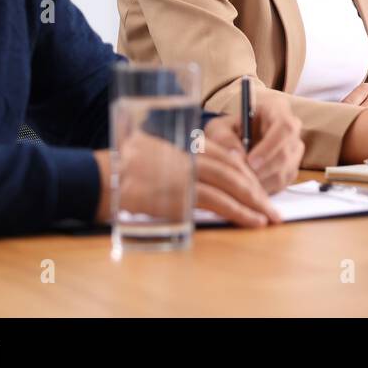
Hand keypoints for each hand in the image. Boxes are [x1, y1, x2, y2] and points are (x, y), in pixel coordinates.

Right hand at [93, 123, 283, 228]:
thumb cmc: (118, 169)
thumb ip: (176, 161)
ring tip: (270, 217)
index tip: (258, 186)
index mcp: (184, 145)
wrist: (96, 178)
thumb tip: (194, 174)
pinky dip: (239, 212)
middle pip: (234, 170)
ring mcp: (186, 174)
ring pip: (231, 185)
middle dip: (257, 189)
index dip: (246, 172)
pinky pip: (217, 203)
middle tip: (272, 206)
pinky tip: (253, 221)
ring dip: (255, 203)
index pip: (226, 156)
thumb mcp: (151, 153)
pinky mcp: (179, 194)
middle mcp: (189, 156)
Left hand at [215, 89, 303, 193]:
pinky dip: (264, 187)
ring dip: (262, 180)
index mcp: (277, 110)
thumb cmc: (228, 131)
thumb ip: (224, 138)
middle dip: (263, 169)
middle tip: (242, 176)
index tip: (250, 161)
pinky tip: (248, 184)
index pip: (285, 127)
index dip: (270, 146)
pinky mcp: (291, 169)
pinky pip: (282, 183)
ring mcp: (294, 150)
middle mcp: (292, 130)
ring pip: (285, 170)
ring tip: (241, 180)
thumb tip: (237, 155)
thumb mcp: (219, 128)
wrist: (234, 142)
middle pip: (286, 153)